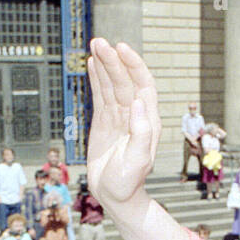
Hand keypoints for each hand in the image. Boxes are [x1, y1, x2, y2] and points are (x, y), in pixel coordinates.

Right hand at [86, 38, 161, 208]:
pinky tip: (91, 63)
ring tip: (95, 44)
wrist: (116, 196)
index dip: (133, 65)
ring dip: (104, 65)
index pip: (143, 85)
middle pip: (124, 81)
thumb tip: (139, 103)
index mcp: (148, 121)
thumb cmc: (129, 182)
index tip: (120, 49)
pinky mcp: (104, 122)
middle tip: (99, 42)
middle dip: (113, 61)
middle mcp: (135, 115)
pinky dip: (96, 78)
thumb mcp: (138, 160)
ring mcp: (119, 117)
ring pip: (111, 85)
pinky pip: (101, 95)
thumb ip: (141, 132)